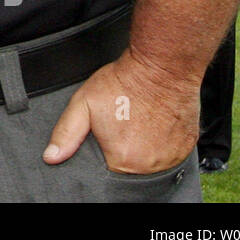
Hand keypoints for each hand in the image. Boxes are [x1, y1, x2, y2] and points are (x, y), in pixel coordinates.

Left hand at [43, 50, 198, 173]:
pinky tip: (155, 124)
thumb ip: (66, 133)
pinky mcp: (188, 146)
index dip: (105, 155)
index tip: (107, 139)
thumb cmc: (123, 82)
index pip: (110, 173)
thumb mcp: (83, 104)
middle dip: (125, 151)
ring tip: (138, 123)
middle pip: (132, 169)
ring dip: (145, 149)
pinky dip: (163, 143)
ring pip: (153, 163)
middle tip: (122, 126)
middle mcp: (151, 165)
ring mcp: (172, 157)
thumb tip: (51, 157)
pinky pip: (172, 153)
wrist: (161, 66)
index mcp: (124, 160)